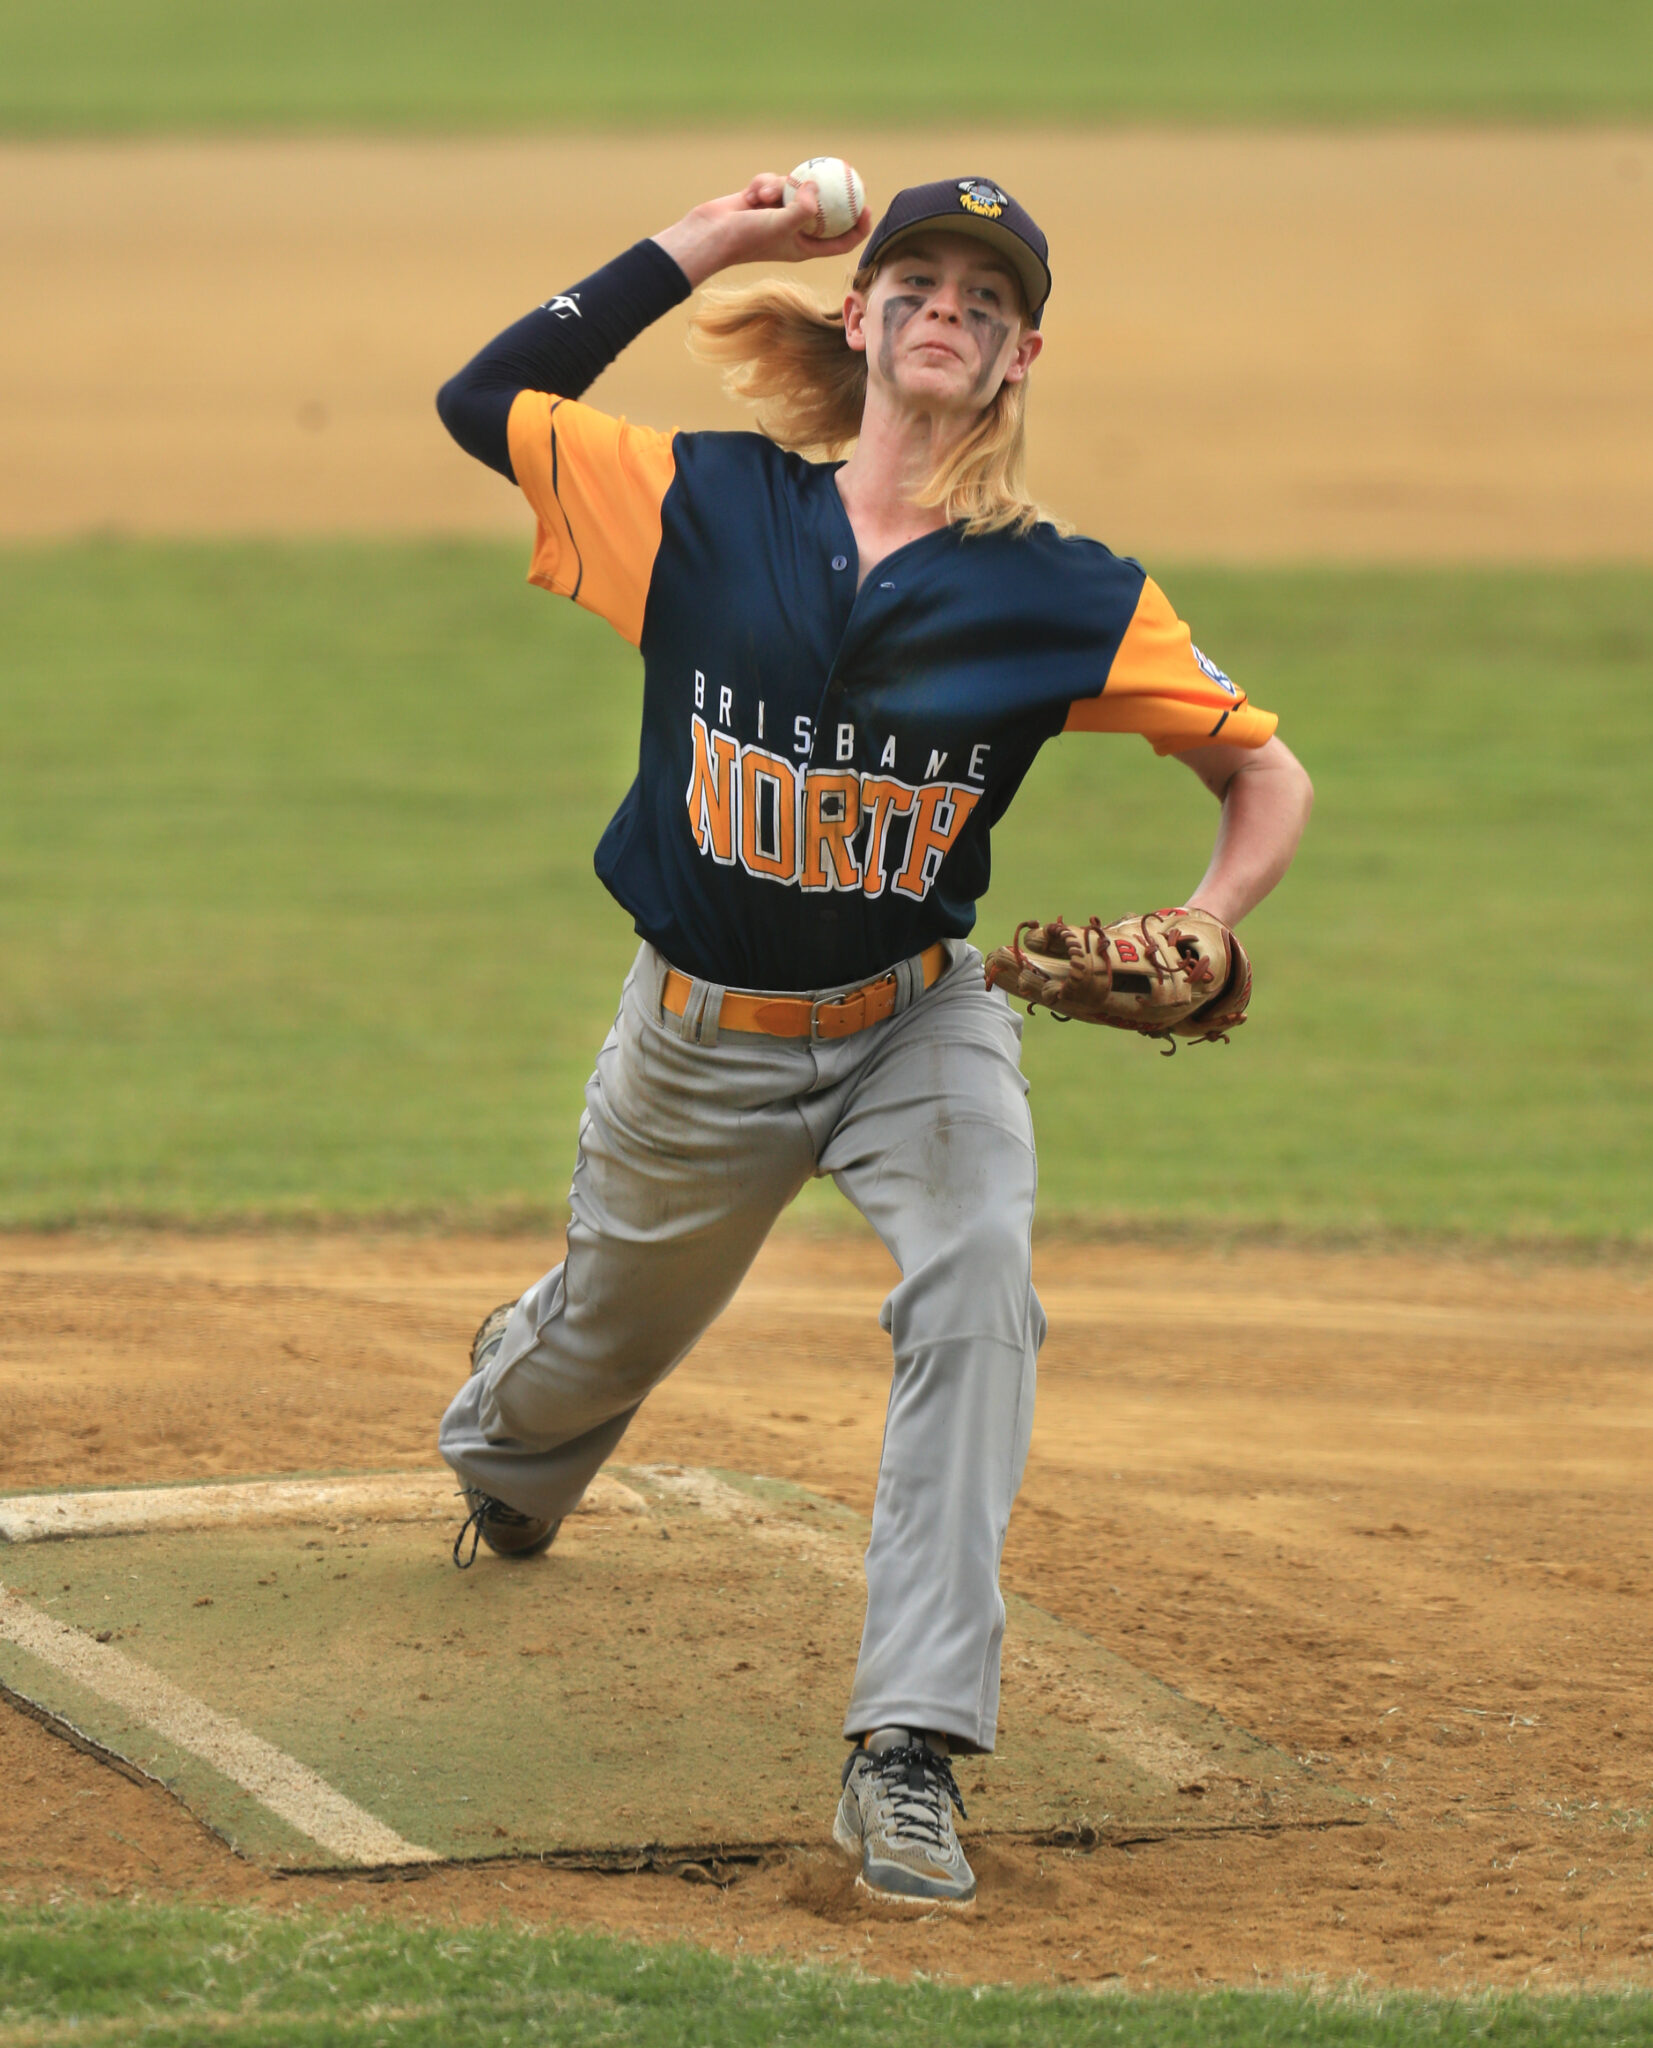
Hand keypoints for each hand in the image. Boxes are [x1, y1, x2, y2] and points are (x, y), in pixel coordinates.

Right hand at [653, 173, 871, 288]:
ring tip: (765, 194)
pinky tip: (752, 193)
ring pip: (794, 189)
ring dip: (781, 186)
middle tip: (845, 173)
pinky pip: (773, 183)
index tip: (866, 206)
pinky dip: (764, 184)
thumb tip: (816, 186)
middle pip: (823, 211)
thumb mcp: (779, 225)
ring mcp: (777, 214)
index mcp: (804, 246)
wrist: (711, 235)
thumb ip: (802, 208)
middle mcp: (793, 231)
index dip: (857, 227)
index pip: (839, 241)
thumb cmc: (746, 238)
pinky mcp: (762, 200)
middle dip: (832, 193)